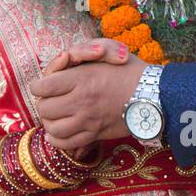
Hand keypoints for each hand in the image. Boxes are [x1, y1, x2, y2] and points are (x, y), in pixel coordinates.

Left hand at [31, 38, 145, 149]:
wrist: (156, 96)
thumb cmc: (132, 71)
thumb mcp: (108, 53)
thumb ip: (83, 53)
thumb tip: (63, 60)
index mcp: (82, 78)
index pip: (42, 87)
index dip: (39, 86)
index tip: (44, 85)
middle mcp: (82, 101)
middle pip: (44, 108)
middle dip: (44, 103)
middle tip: (51, 100)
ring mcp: (88, 121)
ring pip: (52, 128)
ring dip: (49, 122)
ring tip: (55, 115)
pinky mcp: (95, 135)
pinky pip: (66, 143)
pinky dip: (56, 139)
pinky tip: (56, 133)